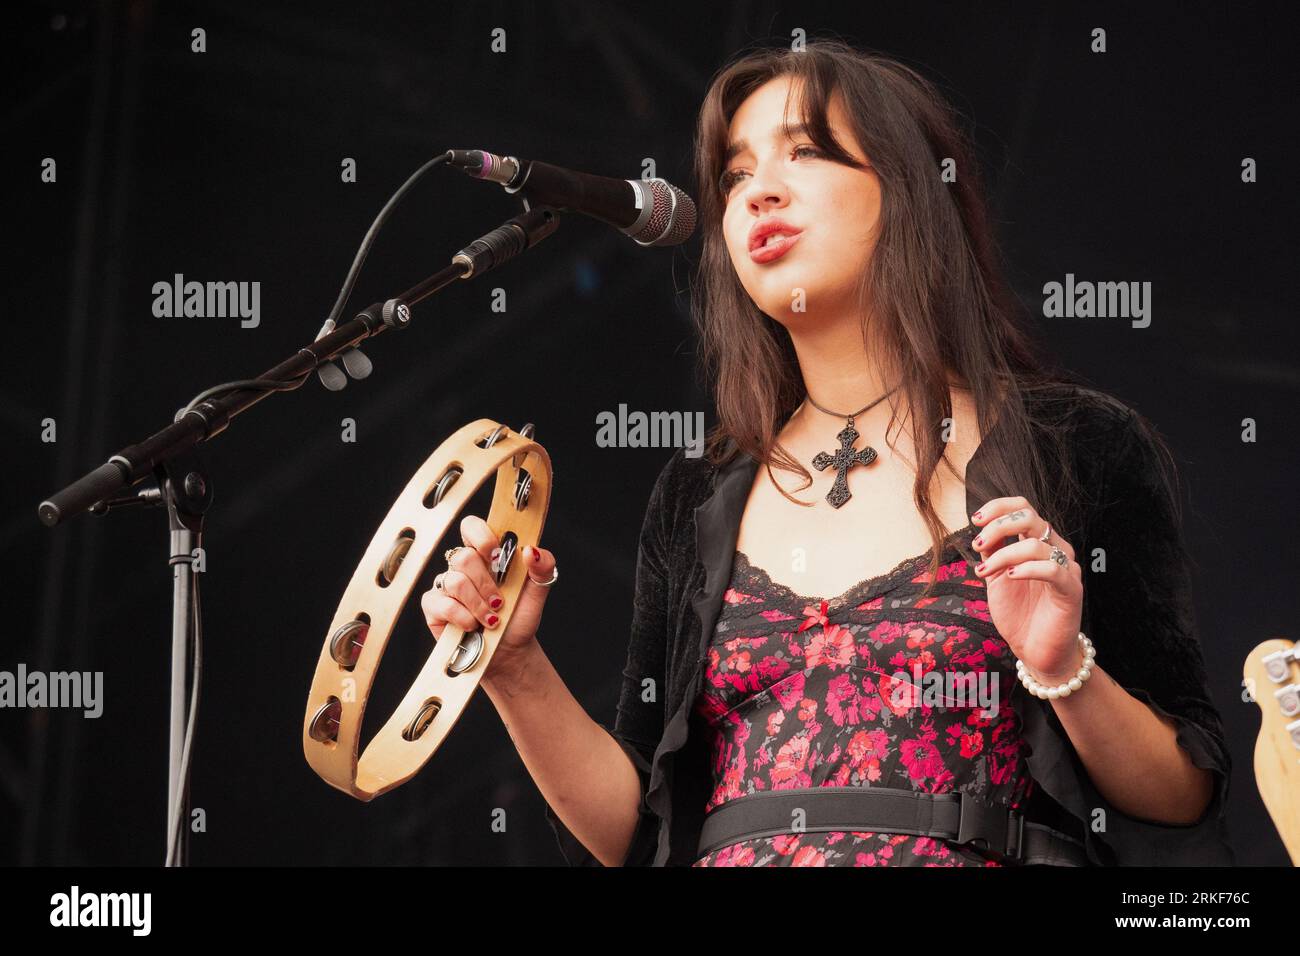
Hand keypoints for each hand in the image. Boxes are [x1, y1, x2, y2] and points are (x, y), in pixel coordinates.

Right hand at [419, 514, 556, 682]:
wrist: (508, 652)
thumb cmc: (519, 618)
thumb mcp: (537, 592)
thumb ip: (543, 567)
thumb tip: (530, 550)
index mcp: (486, 556)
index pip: (471, 527)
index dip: (480, 535)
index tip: (496, 555)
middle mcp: (463, 567)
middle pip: (463, 557)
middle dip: (486, 584)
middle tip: (500, 603)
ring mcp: (446, 586)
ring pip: (455, 581)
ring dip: (478, 605)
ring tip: (492, 620)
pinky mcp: (434, 607)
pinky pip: (442, 603)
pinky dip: (463, 617)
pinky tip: (473, 626)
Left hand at [970, 497, 1084, 684]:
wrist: (1035, 650)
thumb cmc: (1019, 613)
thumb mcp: (996, 576)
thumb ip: (991, 551)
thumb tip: (980, 527)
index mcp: (1038, 542)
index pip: (1023, 508)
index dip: (998, 507)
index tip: (974, 520)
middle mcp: (1055, 549)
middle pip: (1030, 517)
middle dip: (998, 526)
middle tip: (978, 544)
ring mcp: (1066, 568)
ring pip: (1035, 544)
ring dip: (1003, 555)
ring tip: (985, 572)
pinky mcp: (1071, 589)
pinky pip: (1052, 569)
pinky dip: (1026, 569)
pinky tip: (1009, 577)